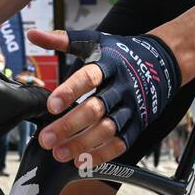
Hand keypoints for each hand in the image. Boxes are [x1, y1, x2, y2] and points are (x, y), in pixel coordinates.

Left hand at [29, 27, 179, 164]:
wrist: (162, 62)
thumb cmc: (121, 53)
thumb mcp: (94, 41)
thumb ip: (62, 40)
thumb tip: (32, 34)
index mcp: (109, 65)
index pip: (89, 78)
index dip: (70, 92)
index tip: (51, 105)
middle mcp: (121, 87)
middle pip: (95, 109)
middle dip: (69, 125)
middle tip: (46, 138)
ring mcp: (131, 108)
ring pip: (107, 130)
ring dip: (82, 144)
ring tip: (59, 153)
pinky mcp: (138, 124)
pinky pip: (120, 143)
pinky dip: (101, 154)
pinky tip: (81, 160)